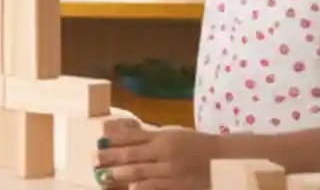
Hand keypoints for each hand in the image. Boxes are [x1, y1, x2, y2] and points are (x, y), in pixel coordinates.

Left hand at [95, 118, 216, 189]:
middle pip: (131, 155)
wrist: (225, 160)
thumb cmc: (197, 146)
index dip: (114, 140)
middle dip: (111, 158)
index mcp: (163, 137)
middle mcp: (165, 152)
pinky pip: (155, 187)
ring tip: (104, 177)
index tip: (99, 142)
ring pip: (140, 172)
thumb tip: (126, 136)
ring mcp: (171, 170)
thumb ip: (152, 137)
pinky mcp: (179, 186)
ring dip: (119, 175)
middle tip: (94, 161)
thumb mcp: (174, 136)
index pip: (132, 138)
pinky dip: (142, 187)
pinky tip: (131, 189)